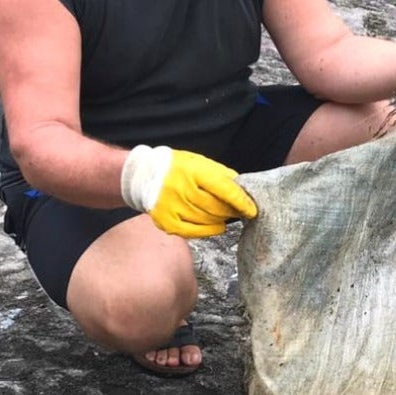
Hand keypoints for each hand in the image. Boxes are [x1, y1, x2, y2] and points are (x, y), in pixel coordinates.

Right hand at [120, 145, 257, 238]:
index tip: (252, 210)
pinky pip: (194, 232)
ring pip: (208, 221)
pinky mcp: (166, 221)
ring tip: (224, 215)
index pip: (224, 189)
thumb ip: (221, 175)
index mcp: (192, 170)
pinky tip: (215, 225)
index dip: (241, 201)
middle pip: (216, 207)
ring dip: (221, 220)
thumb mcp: (199, 162)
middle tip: (238, 211)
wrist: (142, 175)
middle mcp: (180, 189)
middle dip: (231, 211)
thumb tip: (242, 189)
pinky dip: (209, 230)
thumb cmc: (176, 167)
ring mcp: (172, 207)